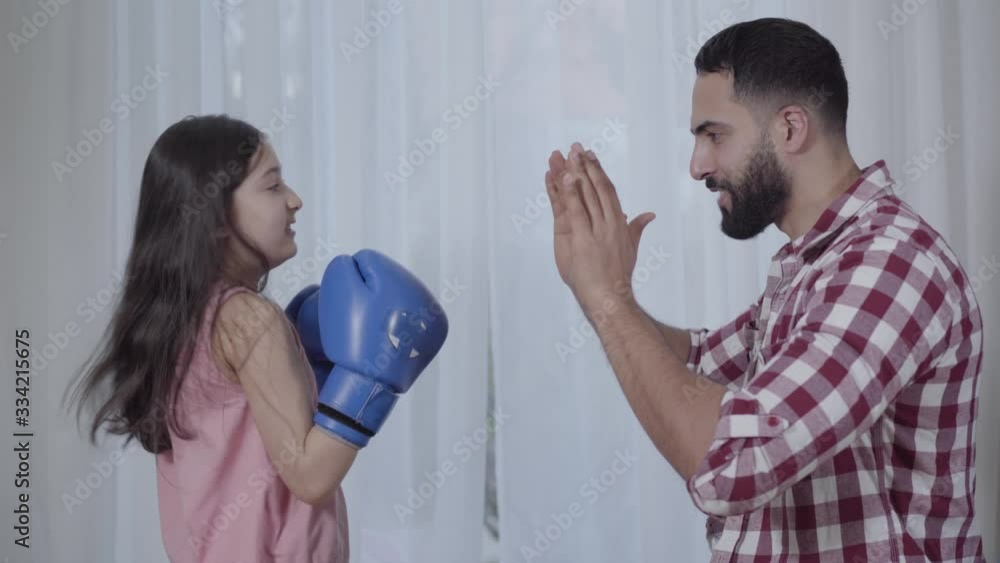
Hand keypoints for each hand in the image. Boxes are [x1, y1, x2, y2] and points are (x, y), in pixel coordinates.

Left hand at [545, 143, 655, 311]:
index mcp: (619, 223)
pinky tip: (565, 177)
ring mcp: (597, 230)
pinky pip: (576, 212)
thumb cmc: (617, 275)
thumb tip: (649, 214)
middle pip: (597, 188)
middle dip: (586, 166)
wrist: (611, 297)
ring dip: (575, 173)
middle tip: (576, 147)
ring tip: (567, 155)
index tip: (590, 156)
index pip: (608, 191)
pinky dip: (570, 194)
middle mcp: (610, 222)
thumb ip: (637, 228)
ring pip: (586, 195)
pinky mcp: (584, 239)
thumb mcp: (631, 248)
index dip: (598, 172)